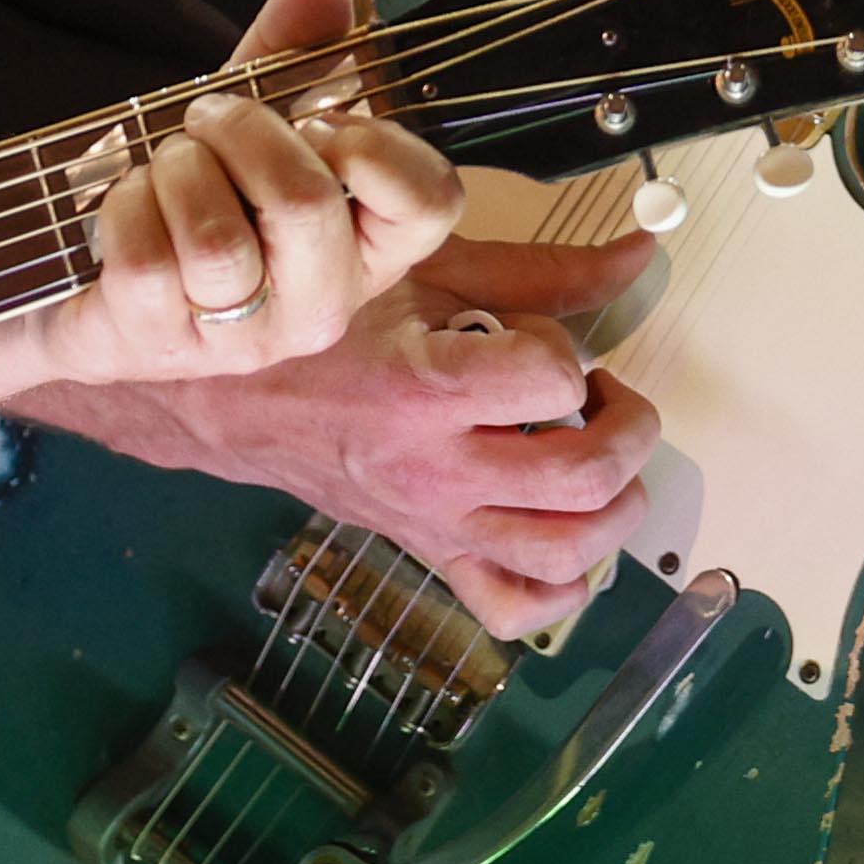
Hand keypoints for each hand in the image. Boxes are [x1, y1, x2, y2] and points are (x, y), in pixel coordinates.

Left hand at [35, 0, 457, 389]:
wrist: (87, 276)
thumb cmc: (192, 196)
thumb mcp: (244, 123)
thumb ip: (288, 58)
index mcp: (364, 247)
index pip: (430, 204)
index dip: (379, 145)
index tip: (318, 120)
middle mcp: (319, 305)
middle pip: (305, 204)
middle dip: (241, 131)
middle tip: (206, 119)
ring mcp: (243, 339)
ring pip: (218, 239)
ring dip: (176, 170)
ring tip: (165, 167)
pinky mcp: (161, 347)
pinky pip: (145, 258)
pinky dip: (124, 206)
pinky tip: (125, 207)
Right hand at [64, 233, 667, 637]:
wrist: (222, 395)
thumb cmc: (316, 322)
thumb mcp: (421, 269)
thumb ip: (540, 267)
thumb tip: (641, 254)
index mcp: (423, 387)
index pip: (553, 375)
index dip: (565, 345)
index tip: (533, 335)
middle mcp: (431, 468)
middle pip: (584, 476)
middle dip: (627, 427)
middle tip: (603, 396)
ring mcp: (430, 521)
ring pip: (565, 554)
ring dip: (612, 509)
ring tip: (595, 458)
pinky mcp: (425, 553)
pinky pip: (512, 609)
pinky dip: (562, 588)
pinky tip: (565, 532)